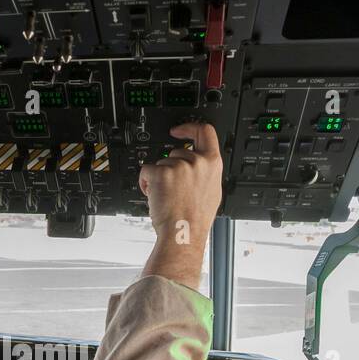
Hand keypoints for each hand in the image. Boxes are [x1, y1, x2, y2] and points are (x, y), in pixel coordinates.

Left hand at [137, 123, 223, 289]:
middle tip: (172, 188)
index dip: (189, 127)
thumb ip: (206, 173)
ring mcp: (178, 166)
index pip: (205, 131)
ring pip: (161, 163)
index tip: (178, 130)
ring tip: (166, 196)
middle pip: (176, 152)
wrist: (183, 232)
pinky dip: (146, 182)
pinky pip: (146, 171)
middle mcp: (196, 161)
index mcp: (212, 163)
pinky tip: (155, 196)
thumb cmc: (196, 219)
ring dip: (159, 177)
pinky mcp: (161, 173)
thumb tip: (200, 166)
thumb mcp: (212, 191)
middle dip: (170, 168)